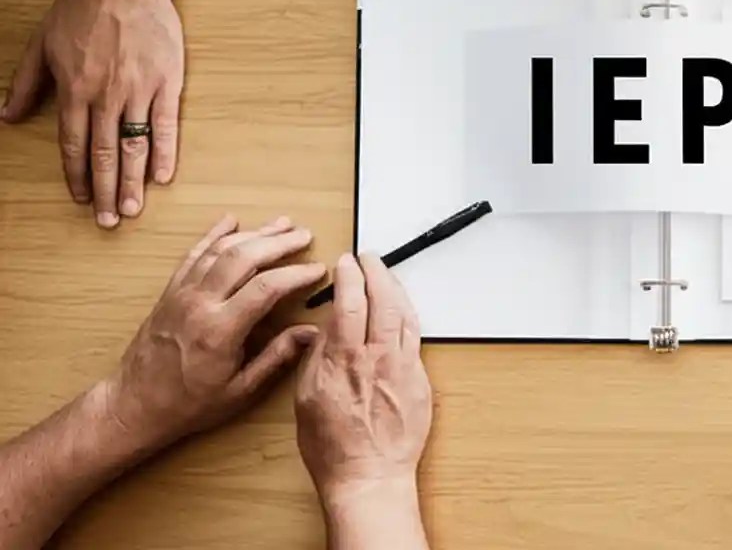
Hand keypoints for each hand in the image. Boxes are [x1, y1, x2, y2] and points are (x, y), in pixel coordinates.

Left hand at [3, 0, 183, 228]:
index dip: (76, 176)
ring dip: (132, 181)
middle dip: (104, 191)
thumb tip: (6, 115)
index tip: (80, 199)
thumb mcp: (41, 44)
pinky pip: (166, 125)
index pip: (74, 145)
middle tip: (108, 221)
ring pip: (134, 146)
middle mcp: (105, 96)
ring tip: (132, 209)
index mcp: (74, 90)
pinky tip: (163, 175)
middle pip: (105, 154)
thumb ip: (26, 83)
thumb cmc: (80, 9)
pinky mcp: (166, 82)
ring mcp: (138, 90)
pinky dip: (165, 152)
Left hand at [105, 215, 323, 449]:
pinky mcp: (170, 293)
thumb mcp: (240, 391)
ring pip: (220, 250)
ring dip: (253, 233)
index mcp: (219, 331)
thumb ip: (277, 357)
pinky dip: (214, 235)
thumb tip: (312, 333)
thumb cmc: (188, 404)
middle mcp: (198, 305)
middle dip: (278, 242)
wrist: (134, 405)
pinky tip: (230, 222)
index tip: (318, 270)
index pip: (266, 288)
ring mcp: (181, 294)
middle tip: (305, 235)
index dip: (296, 274)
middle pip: (244, 257)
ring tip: (280, 225)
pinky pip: (194, 255)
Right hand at [296, 254, 431, 506]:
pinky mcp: (420, 380)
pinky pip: (416, 337)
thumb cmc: (332, 447)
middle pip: (384, 300)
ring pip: (405, 314)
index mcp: (345, 362)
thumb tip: (325, 328)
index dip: (349, 277)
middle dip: (377, 272)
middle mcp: (378, 359)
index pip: (350, 303)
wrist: (370, 477)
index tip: (345, 263)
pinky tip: (402, 308)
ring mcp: (404, 368)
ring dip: (395, 288)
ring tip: (385, 275)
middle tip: (369, 258)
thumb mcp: (306, 399)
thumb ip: (317, 358)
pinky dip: (408, 314)